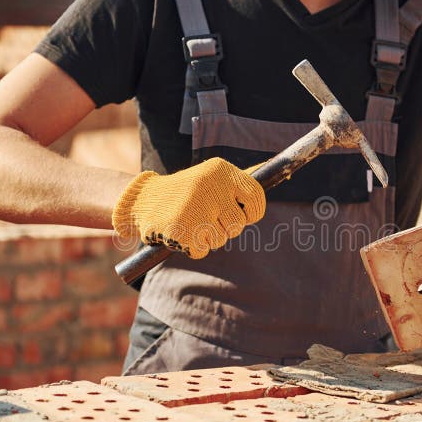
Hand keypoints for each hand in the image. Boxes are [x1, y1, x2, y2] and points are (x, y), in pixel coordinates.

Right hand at [112, 158, 264, 258]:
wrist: (143, 200)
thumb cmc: (186, 191)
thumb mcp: (212, 177)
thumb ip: (241, 181)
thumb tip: (278, 170)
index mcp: (220, 171)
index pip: (256, 197)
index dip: (252, 212)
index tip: (244, 215)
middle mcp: (209, 187)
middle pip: (238, 225)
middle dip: (225, 228)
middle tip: (206, 217)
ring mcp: (195, 209)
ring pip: (220, 240)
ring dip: (207, 237)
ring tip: (190, 221)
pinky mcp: (181, 231)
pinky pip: (201, 250)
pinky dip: (192, 247)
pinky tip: (180, 232)